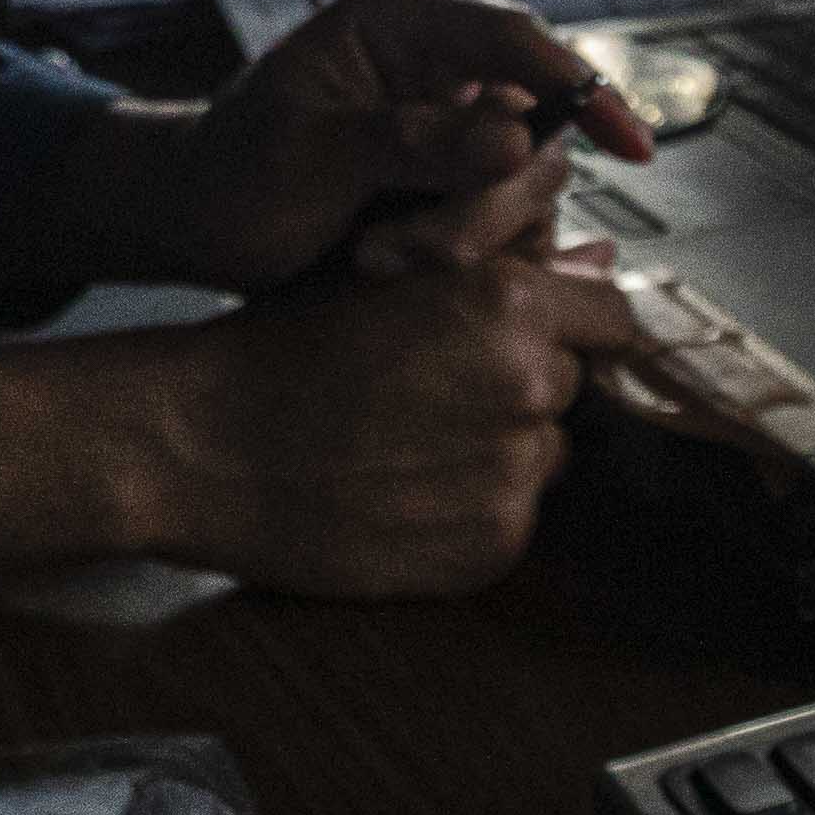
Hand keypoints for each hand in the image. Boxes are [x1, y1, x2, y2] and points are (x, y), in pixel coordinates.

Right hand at [0, 247, 645, 597]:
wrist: (203, 442)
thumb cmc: (280, 344)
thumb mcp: (383, 274)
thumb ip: (500, 268)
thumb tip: (599, 266)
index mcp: (508, 304)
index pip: (611, 318)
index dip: (571, 324)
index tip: (533, 335)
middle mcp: (528, 389)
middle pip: (570, 386)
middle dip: (520, 384)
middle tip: (432, 388)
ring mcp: (512, 477)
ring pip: (541, 455)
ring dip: (497, 449)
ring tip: (406, 443)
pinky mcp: (489, 547)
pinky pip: (508, 518)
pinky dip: (469, 509)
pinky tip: (399, 489)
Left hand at [121, 0, 659, 289]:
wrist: (193, 221)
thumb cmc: (232, 172)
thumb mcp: (311, 154)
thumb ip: (414, 142)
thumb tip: (519, 137)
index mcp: (401, 23)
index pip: (518, 38)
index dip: (582, 89)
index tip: (633, 146)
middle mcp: (441, 65)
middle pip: (533, 128)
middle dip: (481, 204)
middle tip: (395, 252)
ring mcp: (454, 126)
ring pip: (525, 186)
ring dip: (465, 239)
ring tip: (373, 261)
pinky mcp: (456, 183)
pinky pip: (506, 223)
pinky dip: (464, 259)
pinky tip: (393, 272)